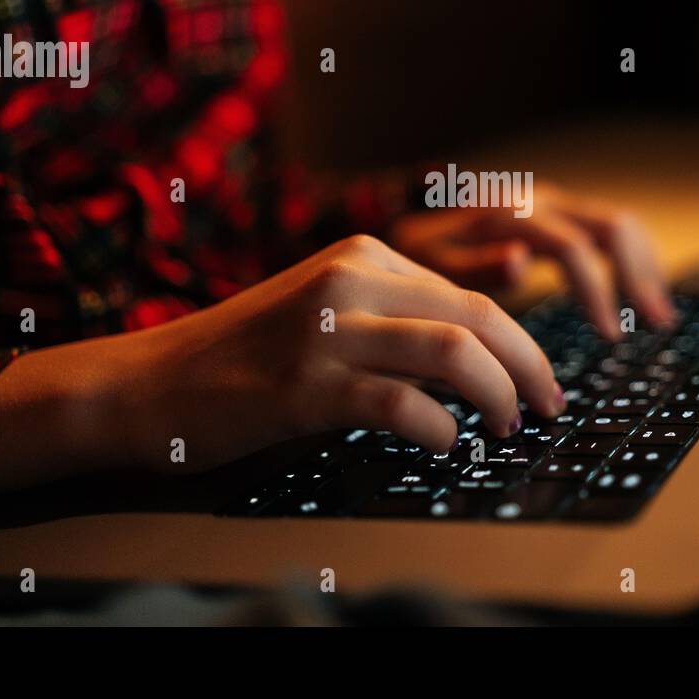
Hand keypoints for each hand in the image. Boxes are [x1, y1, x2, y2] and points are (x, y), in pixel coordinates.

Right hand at [116, 235, 563, 470]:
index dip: (522, 343)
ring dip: (498, 396)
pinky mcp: (305, 384)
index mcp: (364, 255)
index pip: (473, 294)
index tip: (541, 382)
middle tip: (549, 408)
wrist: (149, 382)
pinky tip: (445, 444)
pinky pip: (402, 404)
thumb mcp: (327, 313)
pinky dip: (440, 429)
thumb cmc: (244, 357)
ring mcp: (327, 329)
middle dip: (530, 368)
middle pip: (479, 316)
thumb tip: (482, 364)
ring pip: (454, 351)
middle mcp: (351, 278)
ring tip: (507, 428)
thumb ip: (395, 321)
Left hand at [388, 182, 674, 339]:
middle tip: (656, 323)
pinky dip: (632, 256)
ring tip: (659, 314)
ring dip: (644, 265)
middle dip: (638, 274)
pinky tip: (642, 291)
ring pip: (618, 222)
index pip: (572, 247)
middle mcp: (538, 200)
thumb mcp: (428, 265)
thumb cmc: (415, 255)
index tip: (609, 335)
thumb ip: (473, 265)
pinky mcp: (557, 212)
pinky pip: (608, 226)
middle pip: (611, 226)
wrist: (404, 221)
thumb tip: (520, 261)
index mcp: (511, 213)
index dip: (596, 291)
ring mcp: (551, 202)